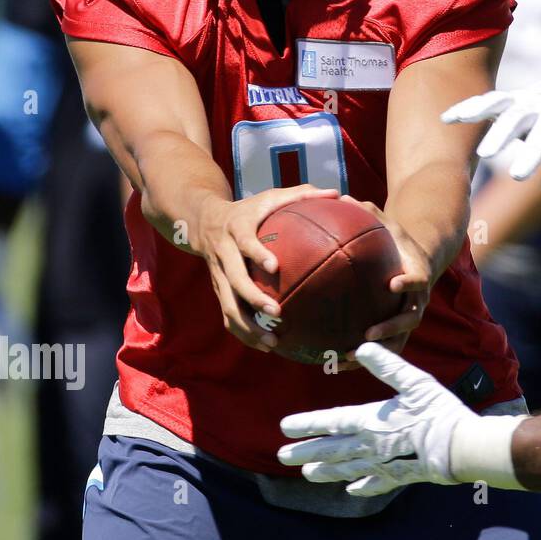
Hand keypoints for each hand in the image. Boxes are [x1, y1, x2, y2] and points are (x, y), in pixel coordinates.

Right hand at [194, 184, 338, 352]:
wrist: (202, 220)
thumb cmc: (249, 208)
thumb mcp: (271, 196)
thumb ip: (302, 195)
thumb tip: (338, 193)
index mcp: (237, 230)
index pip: (245, 243)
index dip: (257, 254)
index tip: (275, 267)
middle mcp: (224, 254)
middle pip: (234, 280)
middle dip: (253, 299)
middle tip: (278, 313)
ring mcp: (218, 275)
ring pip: (227, 305)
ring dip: (248, 326)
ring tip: (272, 342)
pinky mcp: (218, 290)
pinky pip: (228, 316)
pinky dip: (244, 333)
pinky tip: (266, 346)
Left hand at [278, 341, 473, 493]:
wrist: (460, 447)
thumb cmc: (438, 410)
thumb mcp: (414, 381)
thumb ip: (387, 366)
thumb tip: (362, 346)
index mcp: (371, 421)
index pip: (332, 422)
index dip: (307, 424)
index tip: (284, 427)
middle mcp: (370, 445)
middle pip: (332, 449)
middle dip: (306, 451)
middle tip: (282, 456)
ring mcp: (384, 464)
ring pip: (347, 469)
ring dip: (326, 471)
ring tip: (307, 473)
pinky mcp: (400, 476)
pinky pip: (376, 482)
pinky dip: (362, 486)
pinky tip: (352, 490)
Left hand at [335, 196, 431, 367]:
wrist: (418, 260)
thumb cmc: (398, 240)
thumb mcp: (388, 224)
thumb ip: (369, 213)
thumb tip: (341, 196)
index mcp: (417, 273)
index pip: (418, 279)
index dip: (409, 283)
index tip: (393, 284)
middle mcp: (417, 299)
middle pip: (409, 319)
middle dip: (389, 330)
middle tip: (367, 335)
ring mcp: (409, 316)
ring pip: (397, 341)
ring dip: (375, 353)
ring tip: (347, 358)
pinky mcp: (399, 328)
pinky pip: (385, 348)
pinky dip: (364, 358)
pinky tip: (335, 362)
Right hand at [441, 78, 540, 191]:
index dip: (532, 154)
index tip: (517, 176)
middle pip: (519, 115)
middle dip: (502, 133)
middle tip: (487, 154)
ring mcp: (523, 98)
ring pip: (499, 101)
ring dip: (477, 110)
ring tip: (457, 120)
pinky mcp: (509, 99)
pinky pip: (487, 101)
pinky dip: (467, 107)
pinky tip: (446, 118)